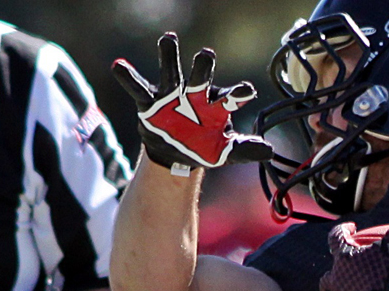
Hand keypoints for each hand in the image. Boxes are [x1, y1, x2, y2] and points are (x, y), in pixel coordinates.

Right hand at [113, 33, 271, 171]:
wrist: (176, 154)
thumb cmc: (204, 145)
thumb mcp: (224, 152)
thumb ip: (245, 149)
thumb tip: (269, 151)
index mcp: (216, 105)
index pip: (230, 96)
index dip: (239, 93)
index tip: (247, 92)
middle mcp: (195, 94)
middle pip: (201, 76)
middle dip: (203, 66)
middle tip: (206, 55)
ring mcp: (172, 96)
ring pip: (171, 72)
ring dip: (169, 56)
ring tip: (168, 38)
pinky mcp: (150, 103)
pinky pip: (138, 88)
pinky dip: (128, 77)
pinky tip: (119, 66)